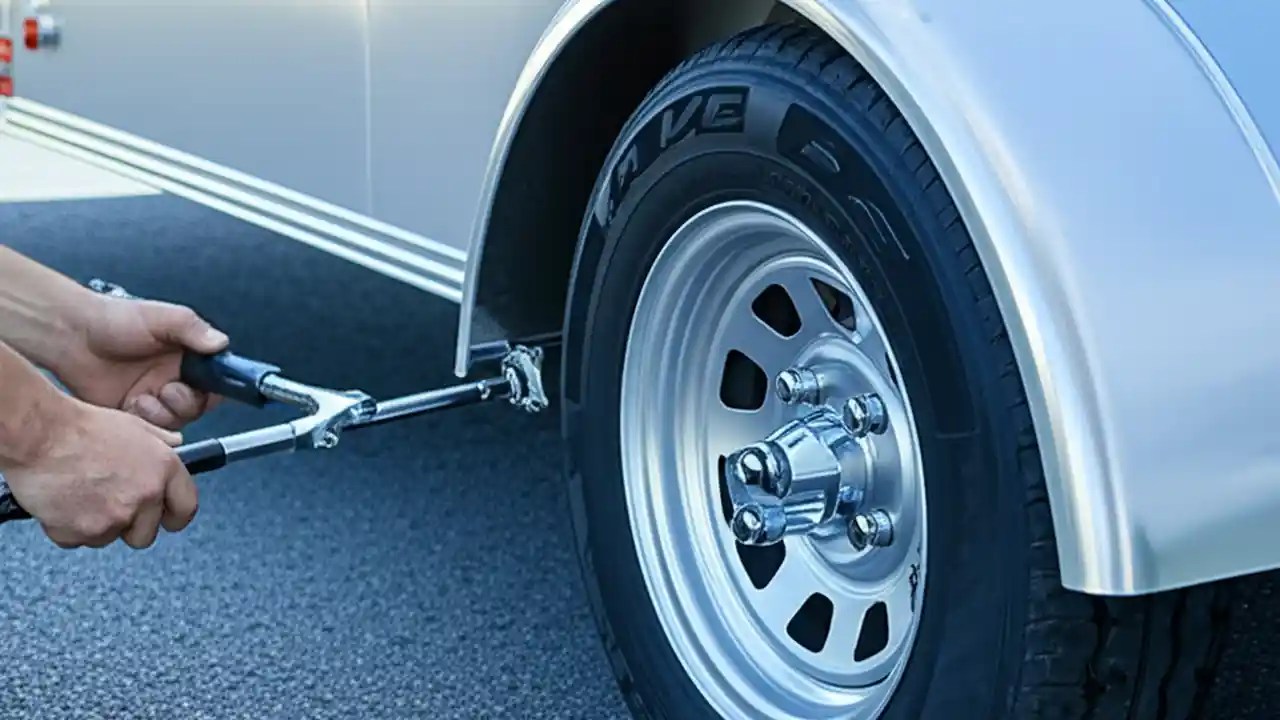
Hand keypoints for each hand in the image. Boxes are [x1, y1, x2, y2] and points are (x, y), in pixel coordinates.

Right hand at [4, 400, 197, 548]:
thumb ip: (159, 441)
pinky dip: (68, 528)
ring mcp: (115, 518)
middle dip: (129, 526)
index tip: (166, 520)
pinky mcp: (83, 532)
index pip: (186, 508)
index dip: (174, 517)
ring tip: (80, 494)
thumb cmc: (81, 427)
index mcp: (163, 470)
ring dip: (96, 525)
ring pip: (109, 538)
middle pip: (145, 534)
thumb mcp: (133, 426)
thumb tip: (176, 444)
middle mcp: (145, 496)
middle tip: (107, 504)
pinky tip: (62, 502)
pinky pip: (78, 540)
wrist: (39, 435)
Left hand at [56, 295, 229, 429]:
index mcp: (185, 357)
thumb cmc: (113, 319)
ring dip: (165, 414)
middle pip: (198, 405)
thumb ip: (194, 329)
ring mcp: (152, 397)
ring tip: (145, 398)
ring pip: (176, 420)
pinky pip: (149, 429)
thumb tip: (221, 343)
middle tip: (170, 390)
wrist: (71, 335)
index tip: (204, 387)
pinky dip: (145, 422)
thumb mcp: (161, 317)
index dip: (214, 389)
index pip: (214, 381)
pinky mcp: (131, 412)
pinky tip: (132, 404)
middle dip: (187, 403)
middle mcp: (172, 378)